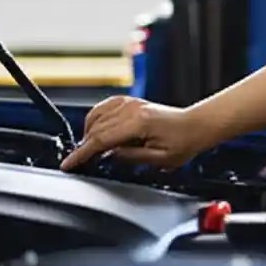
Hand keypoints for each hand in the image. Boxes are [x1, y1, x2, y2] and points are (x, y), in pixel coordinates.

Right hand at [59, 96, 212, 171]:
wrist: (197, 126)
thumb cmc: (184, 143)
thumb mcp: (159, 160)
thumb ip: (131, 157)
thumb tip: (109, 155)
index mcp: (138, 123)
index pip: (101, 139)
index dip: (82, 153)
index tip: (69, 164)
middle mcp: (132, 109)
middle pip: (95, 127)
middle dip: (84, 146)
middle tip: (81, 162)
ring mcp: (131, 103)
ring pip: (96, 115)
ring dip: (89, 132)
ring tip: (92, 150)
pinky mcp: (132, 102)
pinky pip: (105, 107)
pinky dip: (96, 118)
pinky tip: (97, 130)